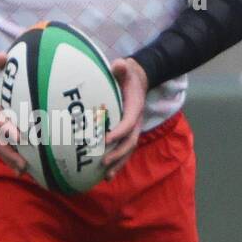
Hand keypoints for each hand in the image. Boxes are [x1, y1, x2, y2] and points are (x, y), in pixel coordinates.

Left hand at [101, 58, 148, 179]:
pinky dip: (116, 163)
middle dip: (118, 154)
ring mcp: (132, 130)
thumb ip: (122, 68)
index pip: (129, 122)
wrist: (138, 81)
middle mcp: (136, 122)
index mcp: (135, 107)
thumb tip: (118, 64)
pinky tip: (104, 175)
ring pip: (128, 150)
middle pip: (130, 142)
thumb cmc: (127, 75)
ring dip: (118, 164)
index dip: (120, 131)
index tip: (107, 139)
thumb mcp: (126, 68)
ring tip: (106, 176)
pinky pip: (123, 151)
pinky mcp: (126, 134)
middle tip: (103, 162)